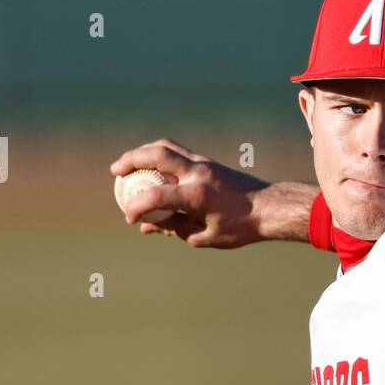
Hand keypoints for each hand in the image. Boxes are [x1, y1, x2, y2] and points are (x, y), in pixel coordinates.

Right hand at [109, 138, 275, 247]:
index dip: (136, 208)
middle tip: (115, 172)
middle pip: (156, 154)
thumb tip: (148, 226)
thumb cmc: (241, 227)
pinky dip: (159, 156)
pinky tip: (150, 167)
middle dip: (131, 160)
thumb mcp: (205, 237)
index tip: (130, 218)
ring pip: (166, 147)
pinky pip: (177, 153)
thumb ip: (174, 229)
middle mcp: (198, 173)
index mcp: (197, 195)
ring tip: (127, 164)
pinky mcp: (207, 162)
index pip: (156, 197)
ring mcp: (203, 163)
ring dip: (143, 152)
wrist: (270, 208)